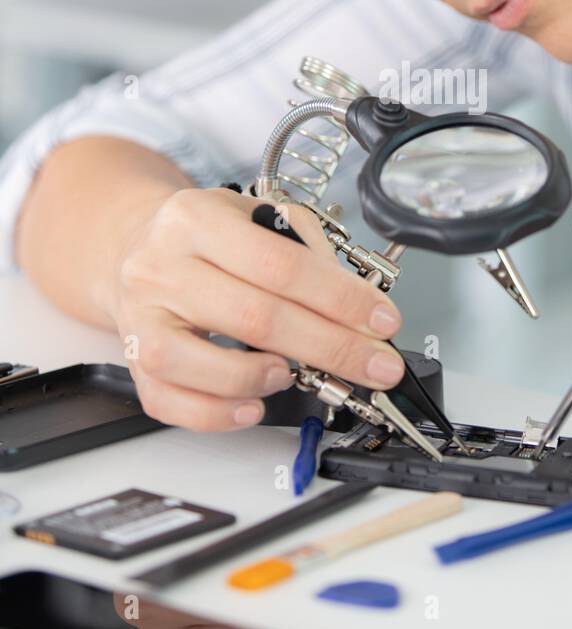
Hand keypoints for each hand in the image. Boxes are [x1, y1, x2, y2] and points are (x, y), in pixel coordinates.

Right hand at [110, 187, 403, 430]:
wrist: (133, 246)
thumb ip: (305, 246)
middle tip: (375, 365)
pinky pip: (171, 403)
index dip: (340, 299)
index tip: (381, 321)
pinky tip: (254, 405)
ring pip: (199, 365)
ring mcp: (140, 319)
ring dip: (262, 378)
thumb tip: (355, 302)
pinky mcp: (133, 362)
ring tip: (297, 373)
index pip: (281, 264)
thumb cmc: (204, 237)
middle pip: (255, 316)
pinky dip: (218, 414)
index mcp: (196, 219)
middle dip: (330, 347)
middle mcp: (160, 267)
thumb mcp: (253, 214)